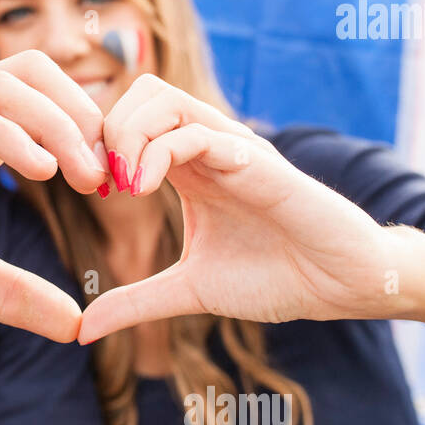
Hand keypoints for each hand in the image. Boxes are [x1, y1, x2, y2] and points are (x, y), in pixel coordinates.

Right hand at [0, 51, 108, 342]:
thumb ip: (11, 292)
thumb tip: (76, 326)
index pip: (42, 104)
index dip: (88, 133)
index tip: (121, 185)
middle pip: (32, 71)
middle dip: (84, 114)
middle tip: (112, 175)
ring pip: (2, 84)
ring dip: (55, 121)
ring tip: (85, 175)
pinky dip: (4, 133)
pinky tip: (35, 171)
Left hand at [79, 74, 394, 342]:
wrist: (340, 286)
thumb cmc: (276, 278)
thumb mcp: (189, 291)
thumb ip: (136, 303)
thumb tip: (83, 330)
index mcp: (188, 166)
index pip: (128, 118)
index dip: (98, 146)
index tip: (91, 191)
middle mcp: (208, 146)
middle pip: (139, 93)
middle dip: (106, 131)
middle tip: (100, 183)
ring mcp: (231, 147)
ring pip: (161, 98)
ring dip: (127, 135)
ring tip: (124, 186)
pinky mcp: (255, 160)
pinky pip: (195, 132)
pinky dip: (156, 152)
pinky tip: (143, 190)